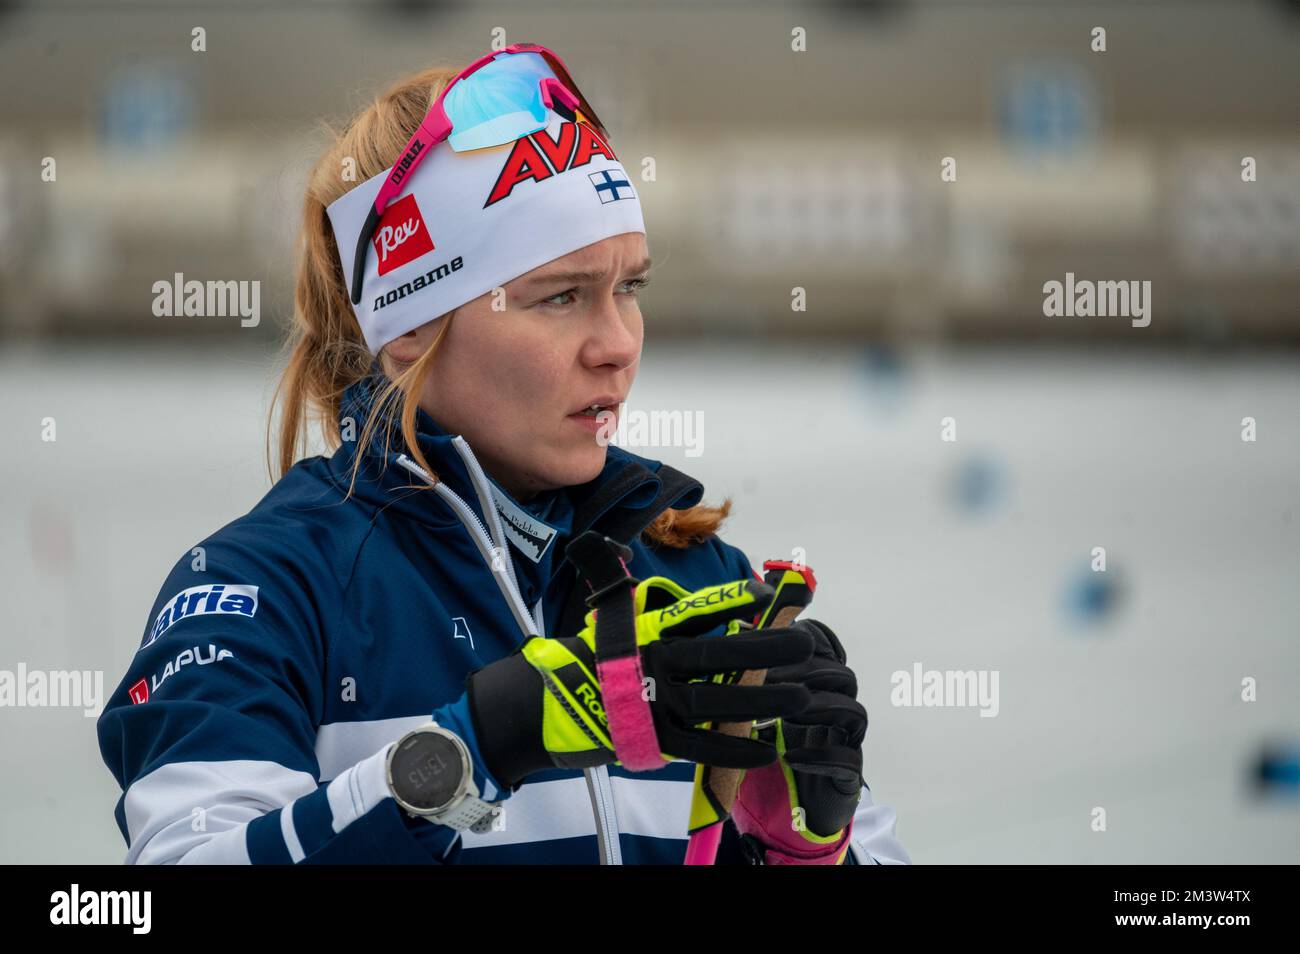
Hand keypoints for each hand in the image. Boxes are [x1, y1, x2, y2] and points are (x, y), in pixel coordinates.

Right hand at [466, 576, 816, 788]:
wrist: (539, 708)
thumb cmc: (584, 660)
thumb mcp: (608, 618)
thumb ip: (627, 588)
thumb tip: (615, 547)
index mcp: (648, 630)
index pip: (697, 611)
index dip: (732, 601)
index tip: (765, 593)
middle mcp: (655, 663)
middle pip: (720, 657)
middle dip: (766, 649)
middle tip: (802, 643)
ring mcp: (655, 704)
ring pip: (719, 703)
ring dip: (764, 700)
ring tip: (800, 696)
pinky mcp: (653, 741)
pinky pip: (703, 747)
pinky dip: (736, 748)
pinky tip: (768, 746)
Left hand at [732, 618, 866, 862]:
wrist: (789, 810)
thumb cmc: (768, 753)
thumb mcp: (754, 713)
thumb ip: (747, 681)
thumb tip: (732, 634)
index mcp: (816, 688)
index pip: (829, 650)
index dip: (813, 639)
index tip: (783, 640)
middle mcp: (837, 709)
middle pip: (843, 676)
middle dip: (807, 672)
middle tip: (768, 677)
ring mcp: (848, 742)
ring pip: (854, 712)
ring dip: (819, 707)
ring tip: (787, 713)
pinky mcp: (848, 777)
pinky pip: (848, 760)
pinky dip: (820, 755)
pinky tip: (790, 756)